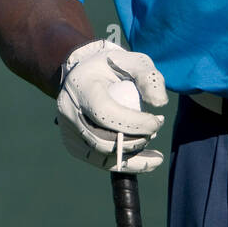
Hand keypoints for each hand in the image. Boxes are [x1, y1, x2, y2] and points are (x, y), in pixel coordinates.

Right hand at [55, 40, 167, 172]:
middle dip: (135, 139)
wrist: (86, 72)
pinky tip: (148, 160)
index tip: (157, 121)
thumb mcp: (133, 61)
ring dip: (133, 155)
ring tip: (153, 143)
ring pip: (102, 156)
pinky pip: (101, 162)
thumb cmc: (113, 66)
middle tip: (156, 128)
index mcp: (81, 87)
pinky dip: (127, 165)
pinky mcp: (74, 145)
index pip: (104, 112)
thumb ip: (148, 77)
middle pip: (102, 139)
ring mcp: (68, 131)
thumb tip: (160, 103)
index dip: (133, 123)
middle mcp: (69, 111)